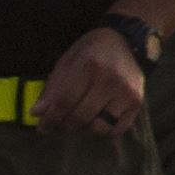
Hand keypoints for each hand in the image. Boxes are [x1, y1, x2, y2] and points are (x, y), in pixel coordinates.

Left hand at [30, 27, 149, 136]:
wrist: (125, 42)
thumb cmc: (90, 53)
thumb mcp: (67, 63)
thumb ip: (53, 88)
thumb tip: (37, 114)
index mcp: (89, 66)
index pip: (65, 101)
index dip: (51, 118)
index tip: (42, 128)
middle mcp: (110, 80)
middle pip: (80, 117)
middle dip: (63, 126)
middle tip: (56, 127)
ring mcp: (126, 93)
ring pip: (98, 127)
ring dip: (83, 130)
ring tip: (75, 122)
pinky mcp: (137, 103)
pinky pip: (116, 130)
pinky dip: (102, 132)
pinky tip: (94, 123)